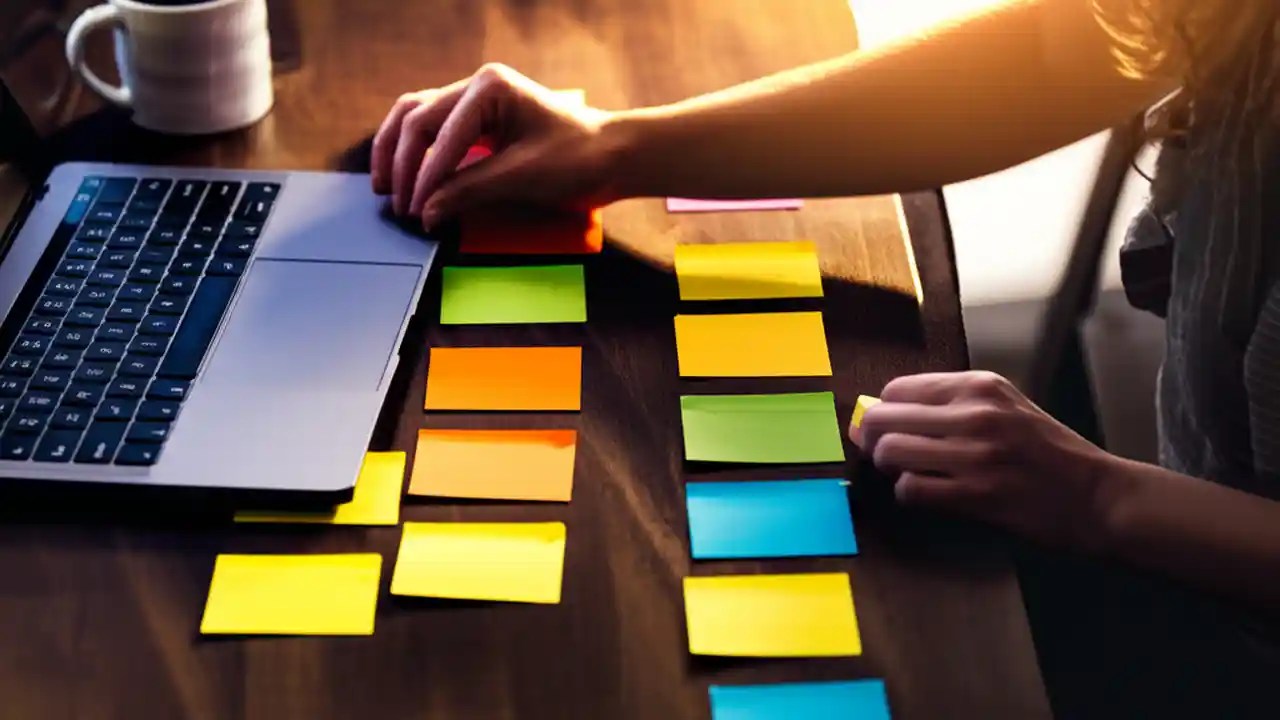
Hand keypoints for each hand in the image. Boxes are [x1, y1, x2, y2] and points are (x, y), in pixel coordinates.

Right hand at [371, 63, 617, 228]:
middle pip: (417, 119)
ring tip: (384, 186)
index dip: (424, 176)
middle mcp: (476, 85)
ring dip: (397, 152)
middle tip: (396, 205)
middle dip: (403, 164)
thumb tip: (426, 212)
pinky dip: (415, 152)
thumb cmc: (577, 158)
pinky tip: (403, 176)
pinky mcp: (478, 120)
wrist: (612, 157)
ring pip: (416, 118)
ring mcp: (475, 101)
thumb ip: (470, 190)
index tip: (415, 211)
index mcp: (489, 88)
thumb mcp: (521, 177)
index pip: (440, 134)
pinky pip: (434, 131)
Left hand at [851, 371, 1119, 550]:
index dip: (884, 412)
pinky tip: (929, 496)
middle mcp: (975, 413)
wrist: (1100, 497)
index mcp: (981, 386)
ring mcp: (975, 454)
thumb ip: (952, 405)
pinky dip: (910, 494)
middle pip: (884, 418)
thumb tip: (884, 410)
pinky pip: (911, 489)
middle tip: (883, 455)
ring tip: (909, 474)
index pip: (898, 389)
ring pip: (890, 452)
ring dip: (890, 468)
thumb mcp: (1007, 408)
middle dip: (874, 439)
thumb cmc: (1050, 455)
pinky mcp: (977, 494)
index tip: (887, 428)